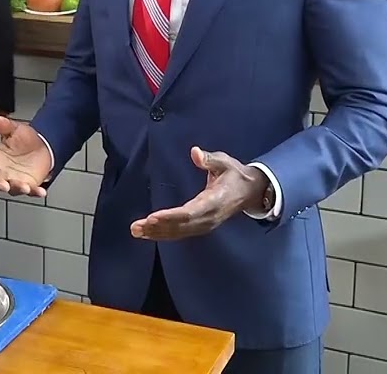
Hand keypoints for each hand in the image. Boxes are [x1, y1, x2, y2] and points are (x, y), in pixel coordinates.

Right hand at [0, 117, 52, 197]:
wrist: (43, 144)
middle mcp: (4, 172)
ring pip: (13, 189)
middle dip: (0, 185)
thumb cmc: (25, 138)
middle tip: (5, 186)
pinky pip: (31, 191)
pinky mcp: (29, 185)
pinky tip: (41, 191)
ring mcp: (16, 180)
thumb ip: (6, 126)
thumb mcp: (16, 129)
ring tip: (25, 187)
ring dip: (18, 189)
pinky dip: (36, 192)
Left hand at [130, 148, 269, 240]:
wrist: (250, 192)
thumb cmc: (235, 174)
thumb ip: (210, 159)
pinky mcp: (201, 226)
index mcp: (214, 202)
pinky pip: (180, 232)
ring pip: (179, 232)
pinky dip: (164, 234)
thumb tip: (195, 152)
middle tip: (136, 227)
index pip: (190, 212)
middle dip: (158, 227)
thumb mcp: (225, 162)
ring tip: (136, 231)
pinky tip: (148, 233)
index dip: (171, 216)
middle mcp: (208, 217)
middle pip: (180, 226)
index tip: (153, 217)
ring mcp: (205, 224)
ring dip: (157, 233)